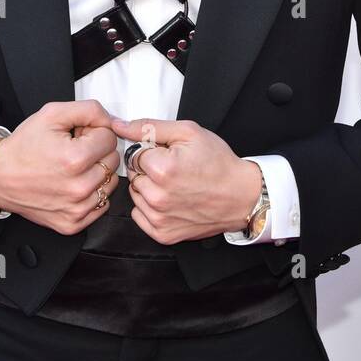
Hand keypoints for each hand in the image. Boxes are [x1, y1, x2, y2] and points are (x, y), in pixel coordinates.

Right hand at [0, 99, 119, 235]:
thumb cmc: (22, 148)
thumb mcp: (52, 114)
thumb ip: (88, 110)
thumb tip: (112, 120)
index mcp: (75, 159)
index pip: (110, 138)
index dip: (94, 131)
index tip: (79, 136)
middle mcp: (78, 187)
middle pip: (113, 160)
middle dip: (97, 151)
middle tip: (74, 150)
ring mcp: (76, 208)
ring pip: (110, 183)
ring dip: (97, 172)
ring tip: (73, 168)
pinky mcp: (73, 223)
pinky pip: (102, 204)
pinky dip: (92, 193)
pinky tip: (73, 185)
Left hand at [109, 116, 262, 243]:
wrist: (241, 196)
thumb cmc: (218, 164)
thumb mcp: (188, 133)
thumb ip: (149, 127)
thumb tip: (119, 125)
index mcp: (162, 169)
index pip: (134, 153)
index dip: (152, 151)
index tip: (169, 155)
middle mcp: (157, 197)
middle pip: (133, 175)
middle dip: (148, 169)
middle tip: (174, 170)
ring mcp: (159, 218)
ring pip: (135, 195)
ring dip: (149, 188)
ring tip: (175, 186)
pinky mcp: (163, 234)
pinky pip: (139, 216)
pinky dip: (150, 208)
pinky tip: (170, 201)